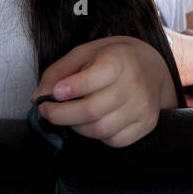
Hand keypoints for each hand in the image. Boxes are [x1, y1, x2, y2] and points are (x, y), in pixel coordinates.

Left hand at [33, 36, 171, 146]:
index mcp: (119, 60)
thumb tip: (39, 96)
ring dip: (76, 127)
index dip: (71, 88)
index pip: (94, 78)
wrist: (153, 67)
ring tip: (70, 116)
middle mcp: (134, 84)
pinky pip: (114, 140)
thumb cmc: (114, 58)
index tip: (53, 94)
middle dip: (60, 115)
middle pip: (91, 111)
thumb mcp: (86, 53)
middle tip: (46, 112)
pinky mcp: (146, 124)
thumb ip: (59, 71)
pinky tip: (93, 122)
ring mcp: (142, 107)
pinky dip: (97, 135)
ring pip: (100, 130)